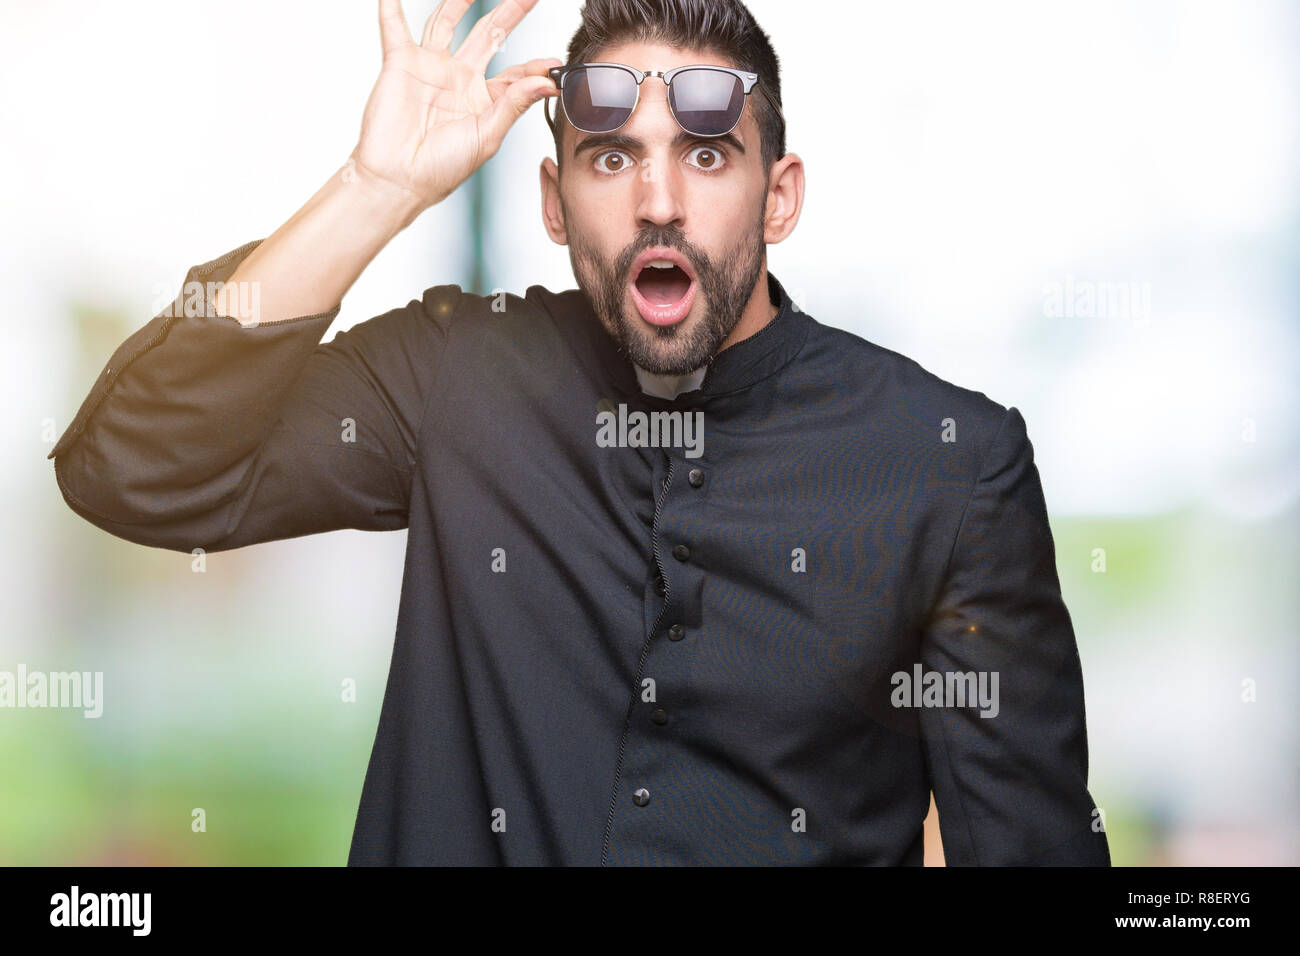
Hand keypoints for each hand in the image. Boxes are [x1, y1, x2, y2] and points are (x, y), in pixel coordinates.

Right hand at [352, 0, 558, 211]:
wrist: (401, 178)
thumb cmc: (443, 168)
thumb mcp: (487, 135)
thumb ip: (514, 104)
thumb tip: (546, 82)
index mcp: (484, 99)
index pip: (516, 73)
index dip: (536, 67)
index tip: (556, 63)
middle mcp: (459, 78)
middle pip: (489, 34)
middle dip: (510, 12)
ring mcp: (430, 67)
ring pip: (448, 21)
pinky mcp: (401, 63)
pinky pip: (394, 28)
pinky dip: (391, 9)